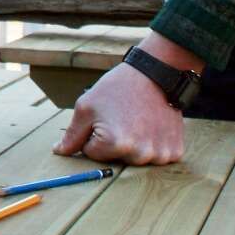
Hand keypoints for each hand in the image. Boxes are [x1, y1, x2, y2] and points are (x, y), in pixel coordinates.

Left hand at [54, 32, 193, 164]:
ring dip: (133, 146)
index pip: (91, 154)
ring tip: (138, 122)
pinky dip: (152, 146)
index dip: (93, 136)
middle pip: (114, 160)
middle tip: (122, 119)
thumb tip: (59, 152)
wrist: (155, 74)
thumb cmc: (117, 88)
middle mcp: (139, 153)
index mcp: (114, 143)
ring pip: (135, 160)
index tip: (105, 119)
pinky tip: (152, 127)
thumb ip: (71, 135)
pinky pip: (155, 158)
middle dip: (113, 143)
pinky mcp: (175, 152)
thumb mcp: (86, 107)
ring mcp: (160, 154)